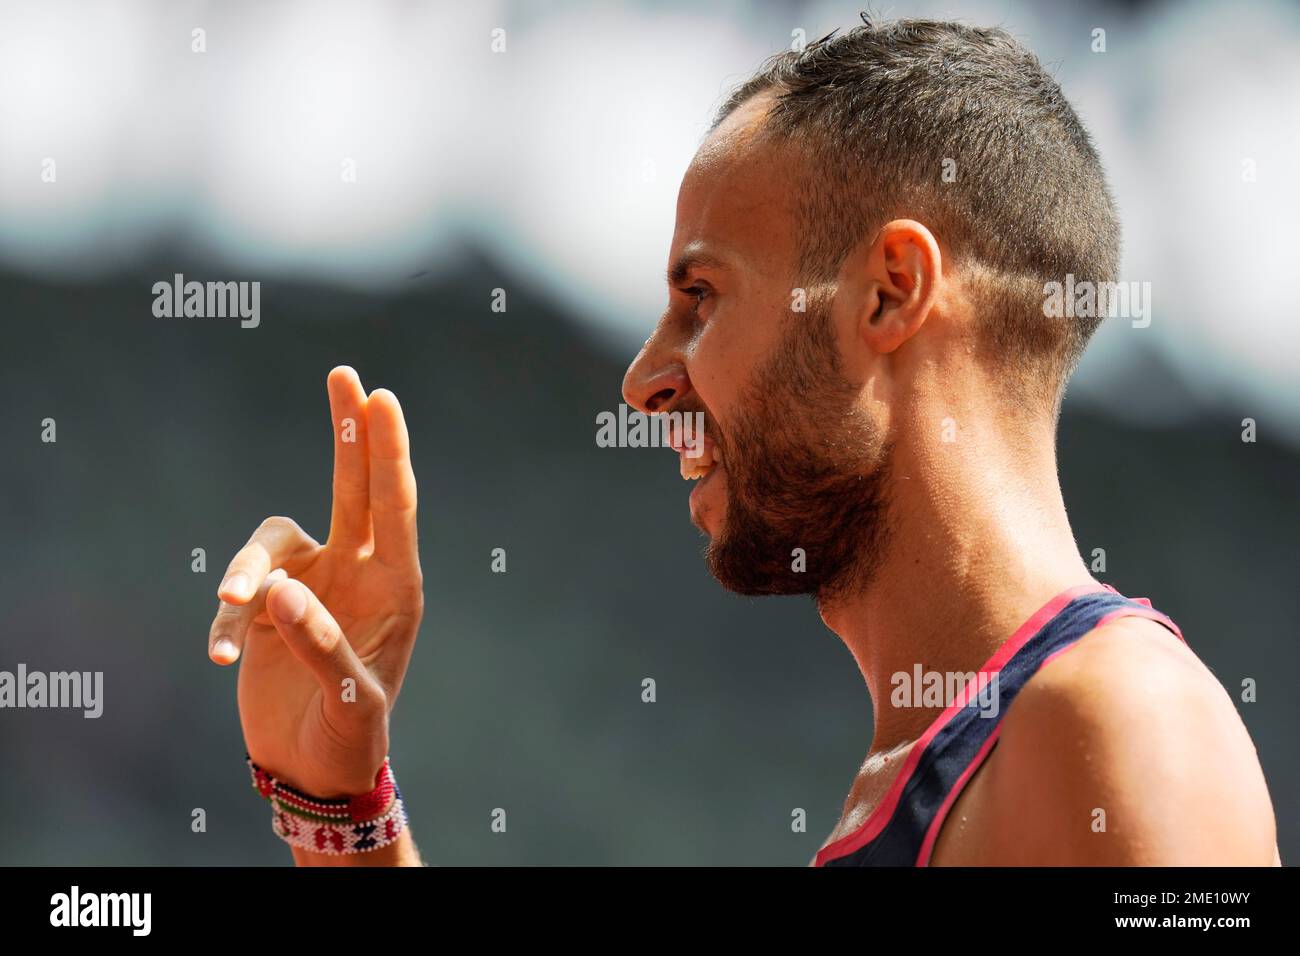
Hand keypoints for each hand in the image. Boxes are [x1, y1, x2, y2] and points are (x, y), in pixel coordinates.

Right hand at [207, 366, 423, 798]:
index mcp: (395, 586)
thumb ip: (320, 644)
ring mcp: (310, 585)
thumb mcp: (349, 701)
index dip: (387, 451)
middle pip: (351, 487)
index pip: (394, 506)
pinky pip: (236, 591)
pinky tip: (220, 657)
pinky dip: (223, 619)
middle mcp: (355, 573)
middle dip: (348, 432)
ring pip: (270, 544)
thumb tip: (281, 589)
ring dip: (244, 569)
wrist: (313, 767)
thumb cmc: (350, 737)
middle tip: (345, 374)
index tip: (381, 398)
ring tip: (228, 606)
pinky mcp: (265, 605)